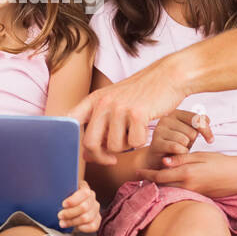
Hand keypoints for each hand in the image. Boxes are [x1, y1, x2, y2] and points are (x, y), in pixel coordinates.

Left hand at [58, 180, 101, 232]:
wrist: (65, 210)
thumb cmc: (60, 200)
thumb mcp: (59, 194)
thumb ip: (58, 192)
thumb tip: (47, 192)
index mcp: (84, 187)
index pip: (84, 193)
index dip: (73, 200)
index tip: (63, 204)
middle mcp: (92, 197)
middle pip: (84, 207)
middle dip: (70, 213)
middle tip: (59, 215)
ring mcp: (95, 208)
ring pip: (87, 217)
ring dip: (73, 222)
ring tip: (62, 223)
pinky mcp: (97, 219)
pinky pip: (93, 226)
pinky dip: (83, 228)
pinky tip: (75, 227)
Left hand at [70, 58, 187, 164]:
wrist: (168, 76)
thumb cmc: (143, 93)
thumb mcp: (115, 102)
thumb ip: (100, 126)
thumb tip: (86, 155)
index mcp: (94, 99)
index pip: (69, 120)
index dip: (68, 138)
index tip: (81, 151)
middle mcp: (103, 103)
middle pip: (90, 143)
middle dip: (100, 156)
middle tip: (111, 159)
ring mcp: (119, 108)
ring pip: (114, 146)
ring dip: (126, 146)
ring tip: (133, 131)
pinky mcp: (137, 114)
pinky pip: (134, 144)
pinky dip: (141, 141)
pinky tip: (145, 127)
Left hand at [136, 151, 236, 198]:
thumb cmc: (221, 162)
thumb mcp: (201, 156)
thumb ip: (181, 159)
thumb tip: (163, 161)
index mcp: (187, 174)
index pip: (160, 176)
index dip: (147, 174)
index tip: (136, 172)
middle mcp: (188, 187)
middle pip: (162, 186)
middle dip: (150, 182)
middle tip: (140, 177)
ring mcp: (193, 194)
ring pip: (170, 191)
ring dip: (160, 186)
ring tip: (151, 180)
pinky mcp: (198, 198)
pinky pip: (180, 194)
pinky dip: (171, 189)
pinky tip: (169, 184)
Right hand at [143, 109, 213, 169]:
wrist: (158, 158)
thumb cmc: (175, 144)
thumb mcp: (189, 133)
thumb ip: (198, 125)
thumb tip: (207, 119)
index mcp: (175, 113)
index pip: (196, 118)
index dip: (206, 130)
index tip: (210, 140)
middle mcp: (166, 119)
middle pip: (191, 131)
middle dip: (192, 142)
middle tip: (184, 145)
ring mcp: (159, 130)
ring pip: (184, 140)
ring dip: (186, 148)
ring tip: (179, 150)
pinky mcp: (156, 142)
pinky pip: (177, 148)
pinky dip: (180, 153)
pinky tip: (177, 154)